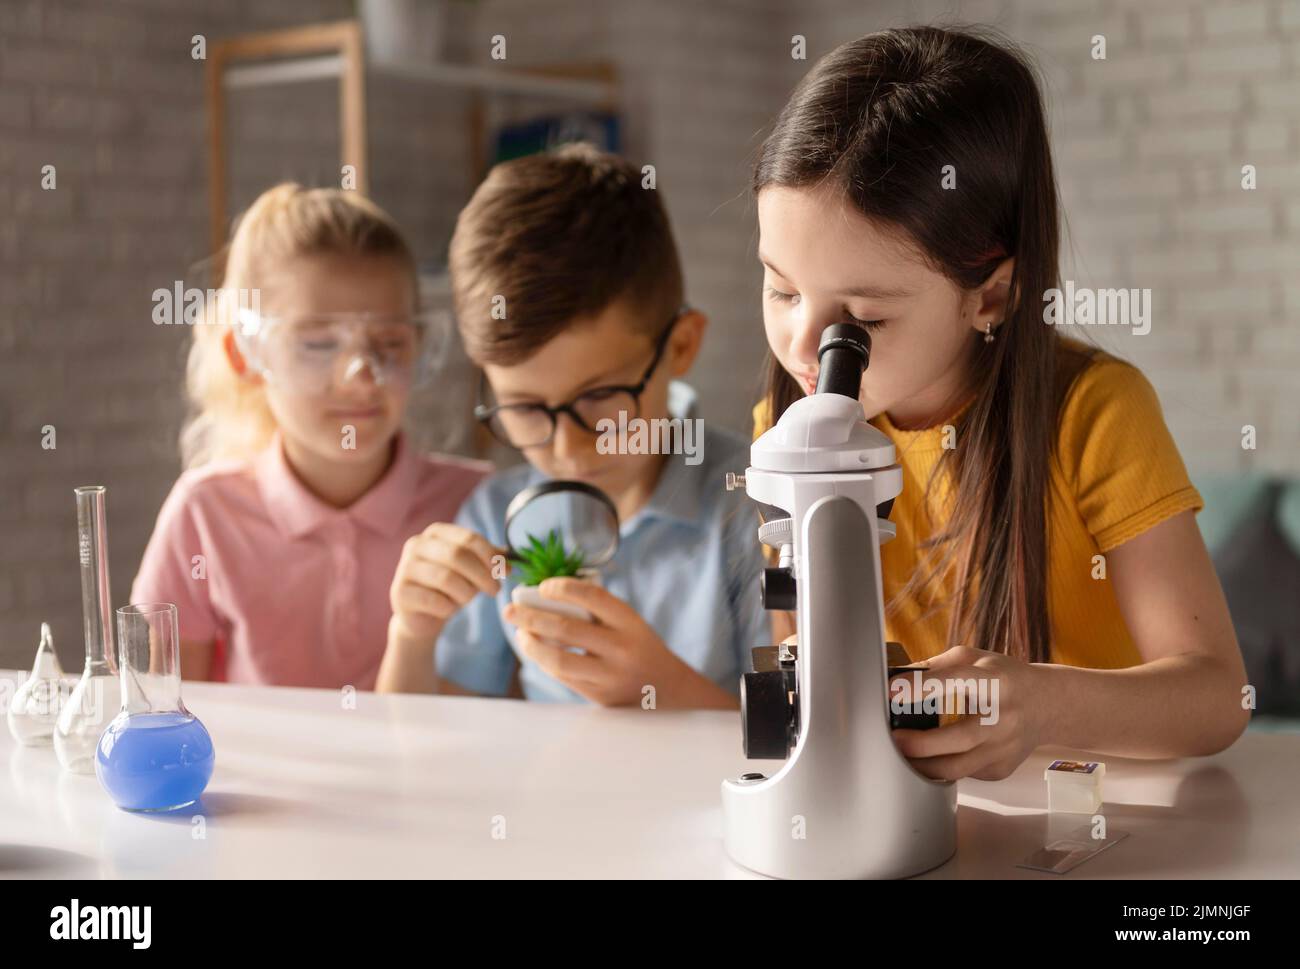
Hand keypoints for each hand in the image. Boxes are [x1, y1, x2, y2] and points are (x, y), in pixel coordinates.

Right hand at [389, 523, 502, 643]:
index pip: (470, 538)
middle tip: (495, 590)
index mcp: (436, 532)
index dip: (490, 556)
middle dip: (482, 575)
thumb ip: (490, 560)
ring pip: (447, 578)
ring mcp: (405, 567)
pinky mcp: (400, 592)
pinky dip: (449, 608)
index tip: (504, 572)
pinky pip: (435, 601)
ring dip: (466, 593)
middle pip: (458, 555)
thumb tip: (512, 560)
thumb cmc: (450, 587)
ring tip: (468, 599)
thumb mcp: (472, 570)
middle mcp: (416, 544)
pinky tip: (447, 609)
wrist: (422, 616)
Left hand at [501, 577, 703, 706]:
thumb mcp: (629, 623)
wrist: (666, 688)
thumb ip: (596, 612)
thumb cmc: (638, 646)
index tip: (543, 586)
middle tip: (509, 610)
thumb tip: (544, 599)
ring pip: (559, 660)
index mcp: (630, 623)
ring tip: (520, 633)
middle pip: (566, 629)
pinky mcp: (599, 698)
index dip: (563, 587)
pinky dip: (544, 662)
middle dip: (531, 617)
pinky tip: (535, 651)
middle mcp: (621, 649)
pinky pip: (563, 678)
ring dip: (532, 645)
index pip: (592, 596)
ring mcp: (610, 677)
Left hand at [890, 644, 1044, 780]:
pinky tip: (932, 757)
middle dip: (920, 743)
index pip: (956, 681)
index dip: (922, 687)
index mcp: (994, 680)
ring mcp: (1005, 747)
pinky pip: (963, 774)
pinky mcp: (1001, 769)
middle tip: (893, 738)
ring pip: (958, 768)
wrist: (1047, 706)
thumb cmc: (1004, 678)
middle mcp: (1004, 716)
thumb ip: (934, 667)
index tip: (891, 693)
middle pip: (960, 738)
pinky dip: (942, 767)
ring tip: (902, 754)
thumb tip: (895, 681)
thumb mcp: (972, 659)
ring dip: (923, 765)